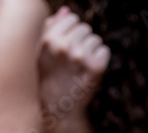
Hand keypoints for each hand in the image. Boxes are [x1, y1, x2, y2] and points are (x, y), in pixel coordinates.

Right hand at [37, 7, 110, 121]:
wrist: (61, 107)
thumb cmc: (51, 77)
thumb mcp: (44, 53)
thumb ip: (51, 29)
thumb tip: (67, 10)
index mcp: (50, 40)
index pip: (72, 19)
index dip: (72, 32)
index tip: (68, 47)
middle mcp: (65, 46)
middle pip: (85, 28)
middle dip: (82, 41)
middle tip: (74, 61)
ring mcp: (81, 56)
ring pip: (95, 39)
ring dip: (91, 51)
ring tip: (80, 67)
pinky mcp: (96, 67)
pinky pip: (104, 51)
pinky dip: (100, 60)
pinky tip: (89, 72)